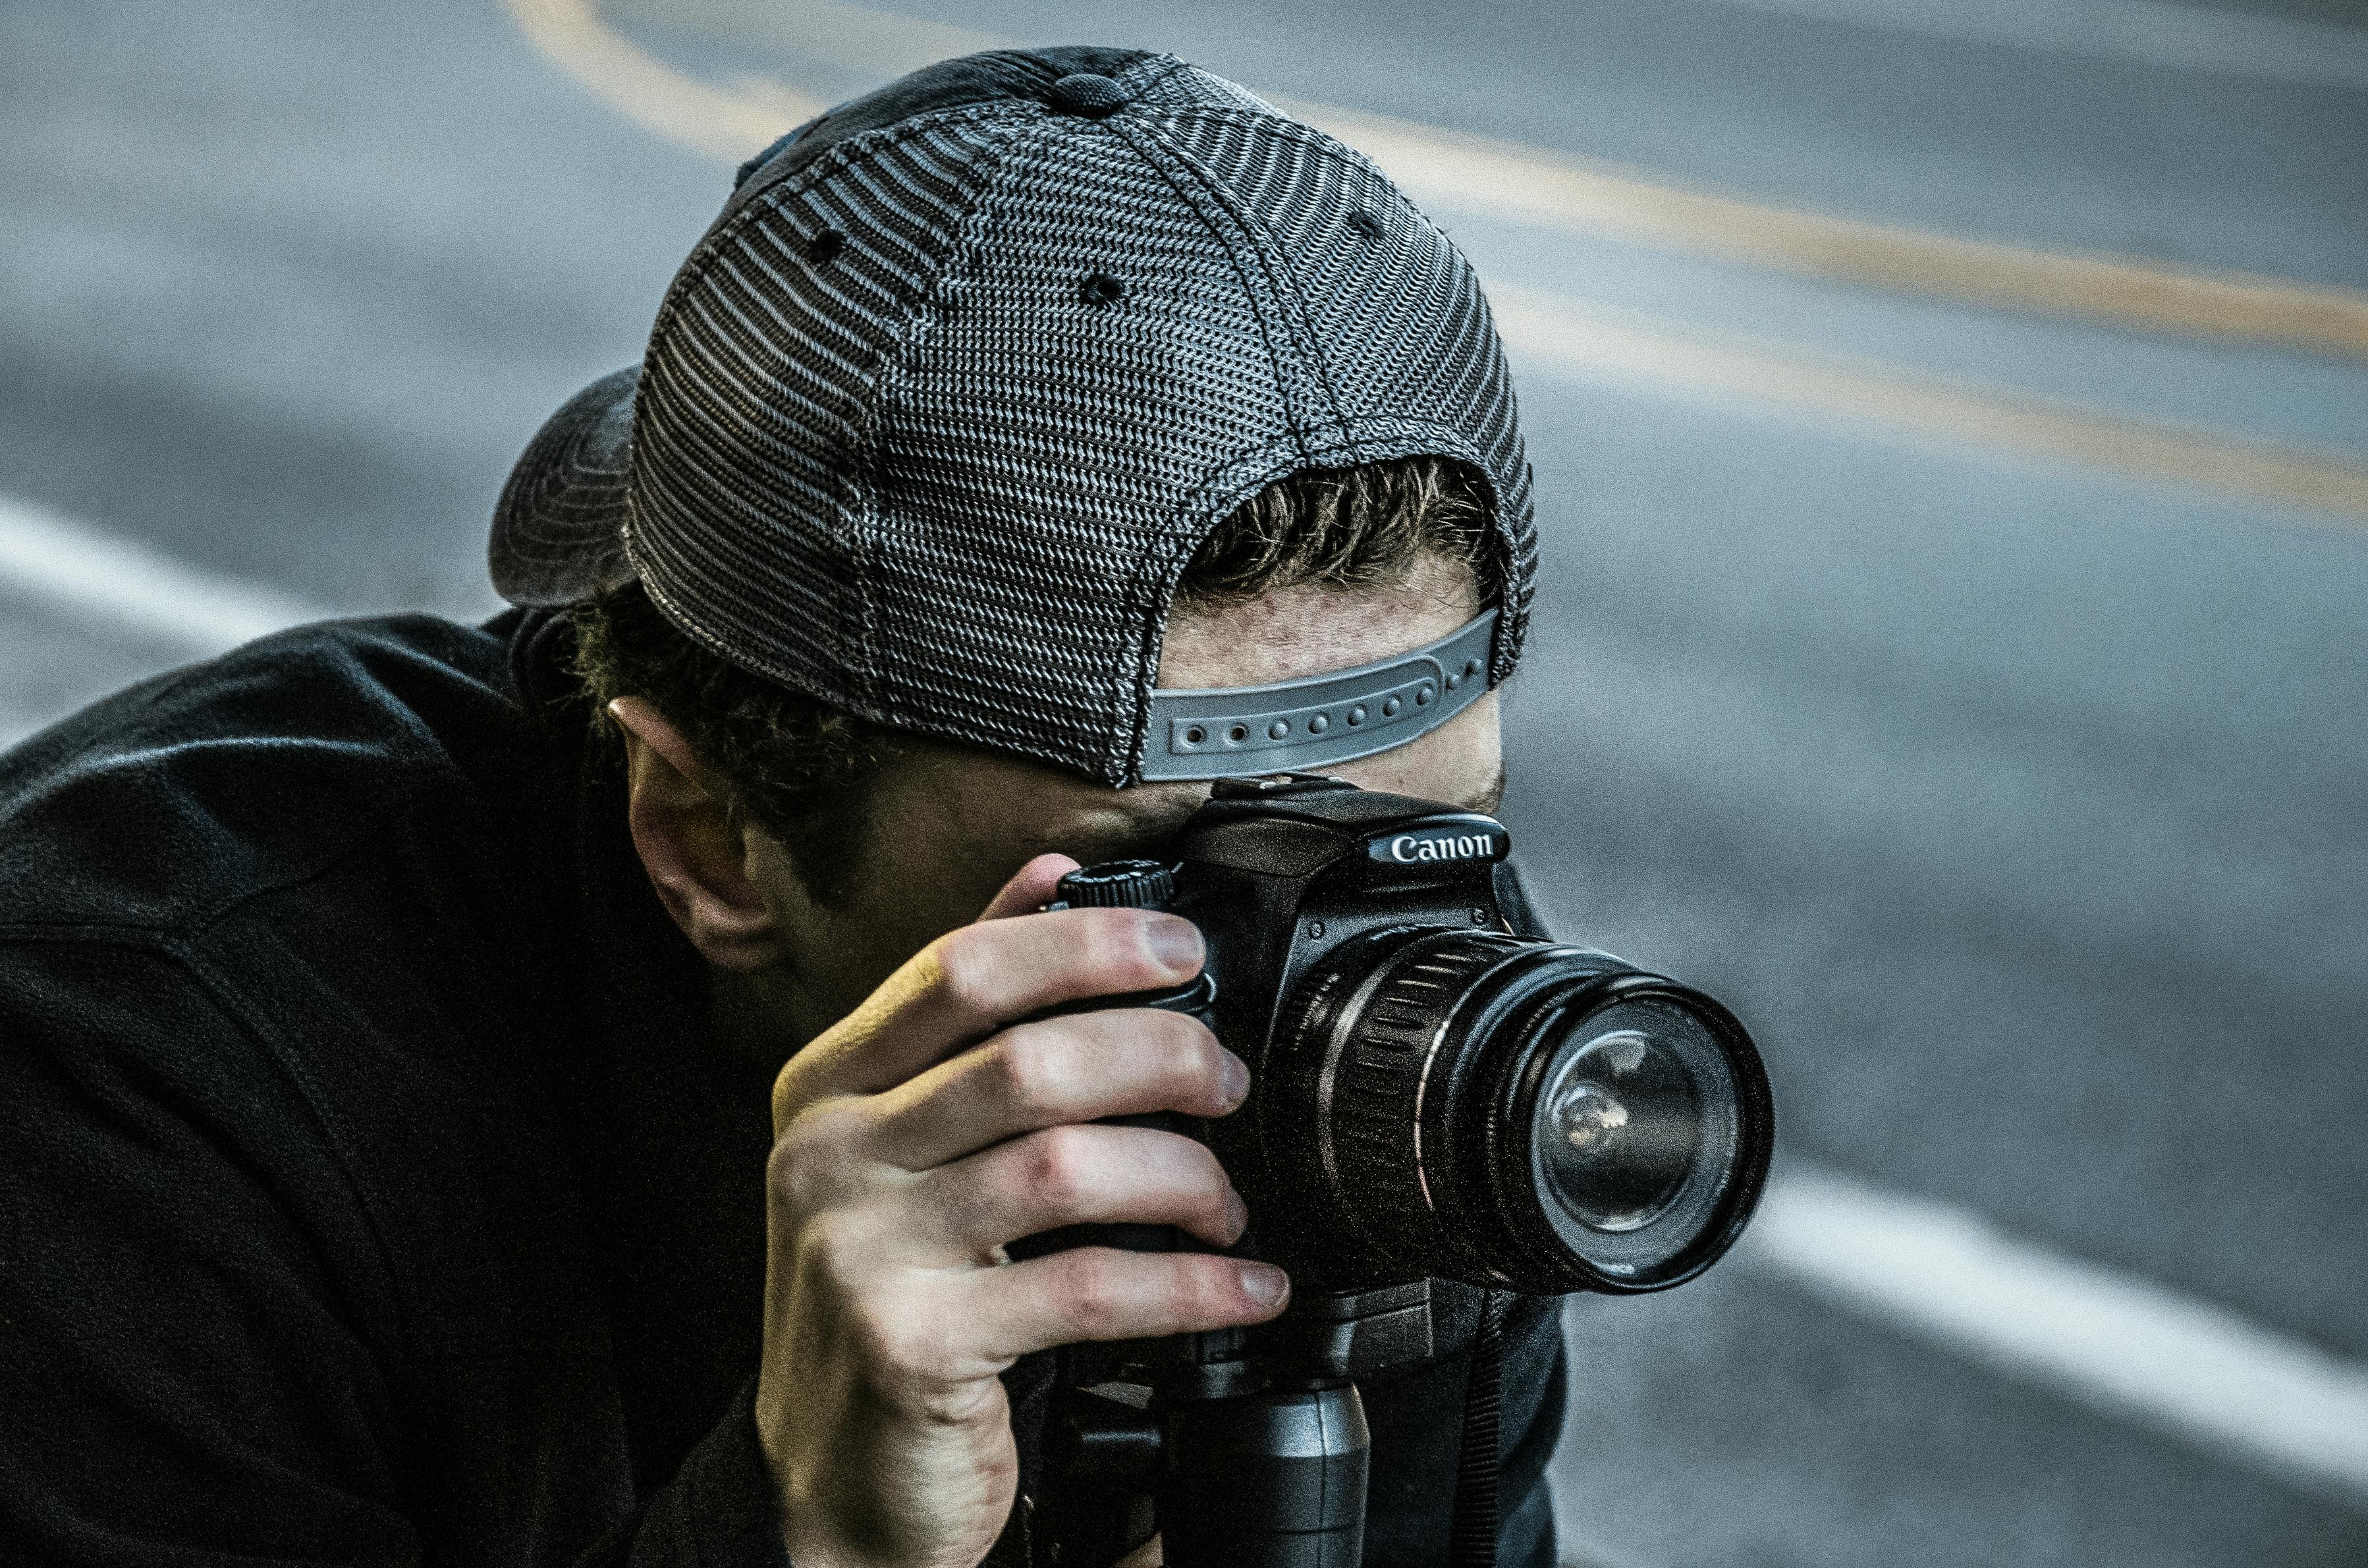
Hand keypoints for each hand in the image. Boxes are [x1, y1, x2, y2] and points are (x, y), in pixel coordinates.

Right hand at [755, 855, 1289, 1567]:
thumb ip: (963, 1012)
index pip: (960, 969)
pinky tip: (1240, 1285)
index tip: (1178, 946)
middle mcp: (831, 1156)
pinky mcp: (913, 1344)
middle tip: (1224, 1080)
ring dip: (1182, 1174)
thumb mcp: (897, 1141)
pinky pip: (1087, 1289)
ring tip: (1227, 1199)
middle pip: (1028, 1059)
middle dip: (1158, 1056)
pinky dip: (1190, 1287)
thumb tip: (1049, 876)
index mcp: (828, 1085)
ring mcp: (863, 1252)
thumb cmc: (886, 1288)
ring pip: (1065, 1166)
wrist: (828, 1473)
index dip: (1083, 943)